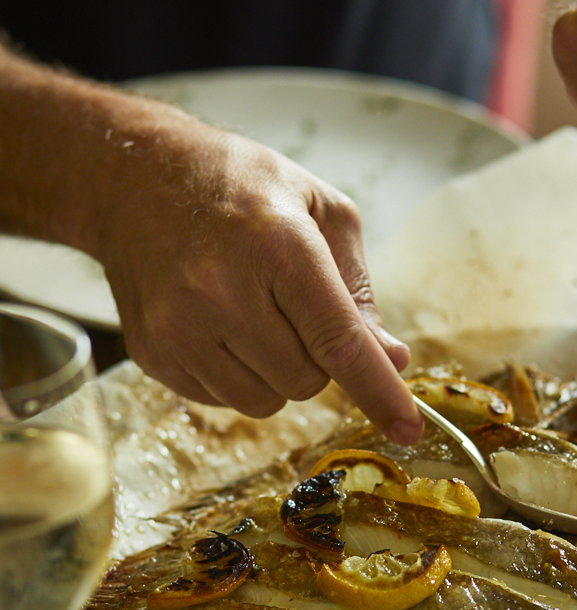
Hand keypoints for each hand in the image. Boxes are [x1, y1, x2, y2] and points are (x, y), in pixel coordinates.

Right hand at [94, 110, 423, 444]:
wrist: (134, 179)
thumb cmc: (241, 187)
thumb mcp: (319, 210)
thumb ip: (359, 291)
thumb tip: (391, 360)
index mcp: (278, 244)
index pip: (338, 341)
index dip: (379, 391)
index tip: (408, 429)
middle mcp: (221, 290)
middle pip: (306, 381)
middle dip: (316, 359)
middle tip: (292, 309)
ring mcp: (178, 326)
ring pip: (265, 401)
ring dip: (276, 374)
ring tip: (253, 315)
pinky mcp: (151, 353)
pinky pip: (222, 401)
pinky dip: (237, 375)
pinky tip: (219, 326)